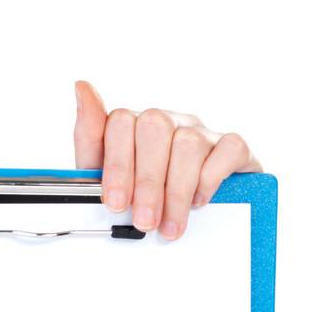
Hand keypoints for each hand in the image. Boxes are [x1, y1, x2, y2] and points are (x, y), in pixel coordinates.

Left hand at [73, 80, 261, 239]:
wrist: (192, 213)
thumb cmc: (139, 192)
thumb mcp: (102, 174)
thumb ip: (90, 138)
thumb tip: (81, 85)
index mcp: (132, 125)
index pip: (119, 123)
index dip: (117, 166)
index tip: (116, 203)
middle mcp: (167, 121)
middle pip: (154, 129)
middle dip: (147, 183)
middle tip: (144, 222)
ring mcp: (200, 130)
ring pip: (188, 144)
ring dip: (176, 192)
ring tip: (169, 226)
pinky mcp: (231, 145)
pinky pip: (228, 148)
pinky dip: (210, 179)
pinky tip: (198, 201)